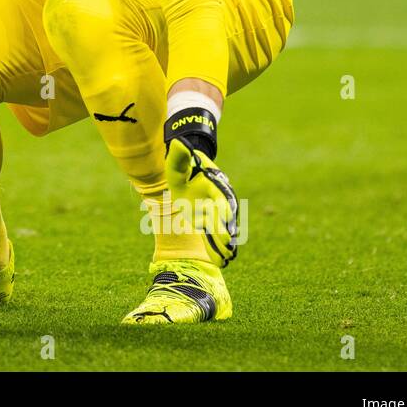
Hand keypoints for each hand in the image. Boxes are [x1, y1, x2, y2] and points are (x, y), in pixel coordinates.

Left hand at [164, 108, 238, 266]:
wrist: (187, 177)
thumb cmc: (182, 169)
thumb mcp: (177, 164)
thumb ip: (178, 156)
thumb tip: (177, 143)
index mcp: (214, 185)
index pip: (220, 197)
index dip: (224, 207)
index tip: (226, 217)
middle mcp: (219, 200)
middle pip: (224, 217)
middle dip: (225, 230)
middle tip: (228, 243)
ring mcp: (215, 213)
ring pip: (222, 229)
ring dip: (224, 243)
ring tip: (227, 258)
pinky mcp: (209, 223)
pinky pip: (214, 237)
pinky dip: (217, 249)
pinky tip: (220, 263)